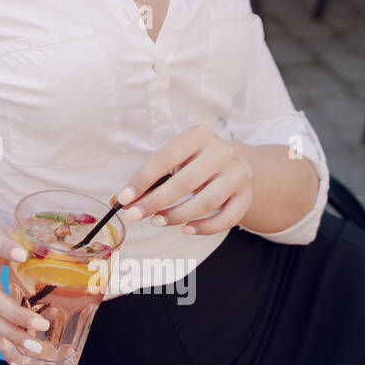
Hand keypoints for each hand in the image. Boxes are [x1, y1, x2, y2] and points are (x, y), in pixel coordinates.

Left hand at [109, 124, 254, 235]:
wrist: (234, 163)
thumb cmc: (193, 161)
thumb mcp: (172, 160)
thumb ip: (148, 179)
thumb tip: (118, 200)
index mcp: (199, 135)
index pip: (165, 158)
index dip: (142, 180)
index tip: (123, 198)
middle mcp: (222, 152)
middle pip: (185, 182)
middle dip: (155, 202)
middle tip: (134, 216)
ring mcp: (238, 174)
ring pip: (207, 202)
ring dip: (177, 215)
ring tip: (157, 221)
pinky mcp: (246, 195)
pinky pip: (227, 218)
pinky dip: (205, 227)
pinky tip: (185, 229)